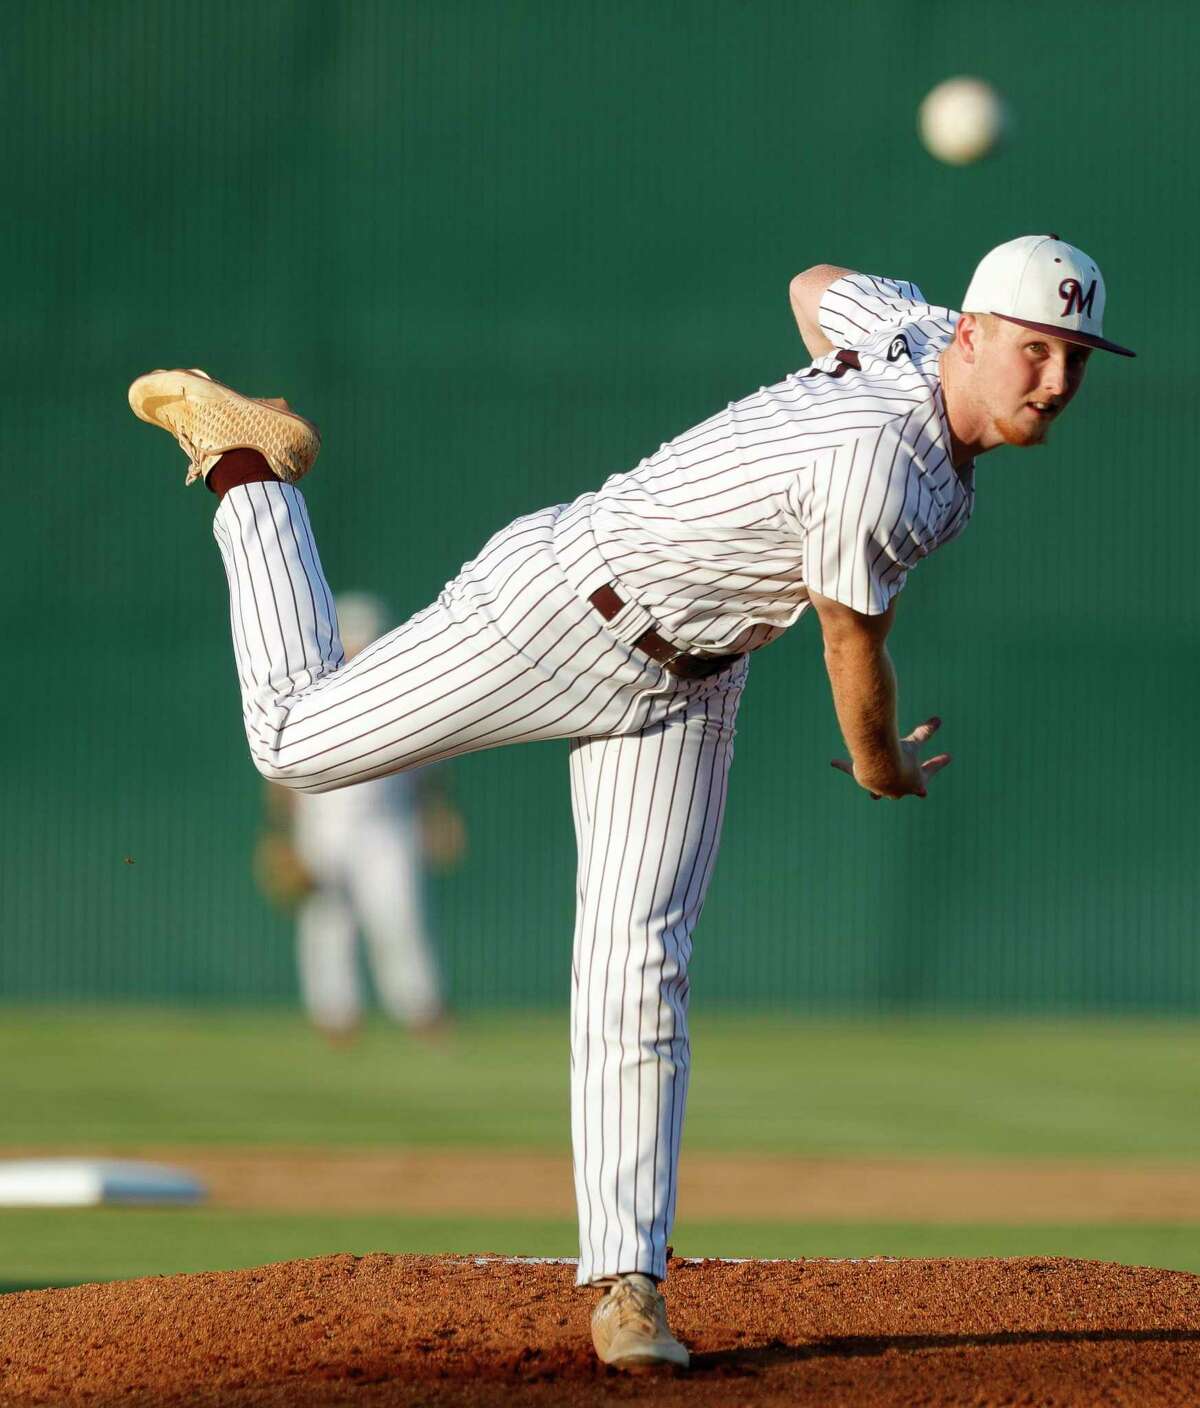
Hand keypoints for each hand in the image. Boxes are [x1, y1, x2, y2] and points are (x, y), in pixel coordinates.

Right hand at [831, 716, 951, 799]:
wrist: (880, 767)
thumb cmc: (901, 756)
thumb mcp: (914, 743)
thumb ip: (926, 732)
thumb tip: (939, 719)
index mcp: (915, 783)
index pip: (930, 772)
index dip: (938, 764)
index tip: (948, 757)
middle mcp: (897, 790)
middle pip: (903, 791)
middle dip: (908, 789)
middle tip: (915, 792)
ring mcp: (879, 788)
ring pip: (877, 791)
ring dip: (876, 791)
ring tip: (874, 795)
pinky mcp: (863, 780)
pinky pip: (852, 771)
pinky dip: (844, 766)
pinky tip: (833, 762)